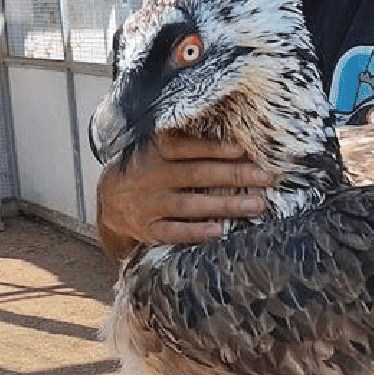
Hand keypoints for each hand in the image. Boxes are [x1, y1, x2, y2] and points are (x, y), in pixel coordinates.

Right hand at [95, 131, 275, 258]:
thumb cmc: (147, 168)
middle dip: (233, 176)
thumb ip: (184, 143)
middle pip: (195, 175)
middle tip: (265, 178)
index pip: (184, 147)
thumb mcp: (155, 149)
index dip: (213, 149)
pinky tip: (219, 232)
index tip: (242, 150)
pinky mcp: (146, 229)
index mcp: (153, 151)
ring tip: (256, 205)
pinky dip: (195, 232)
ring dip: (224, 205)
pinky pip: (173, 232)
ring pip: (189, 204)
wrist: (108, 199)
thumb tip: (233, 141)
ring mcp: (147, 204)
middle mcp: (149, 176)